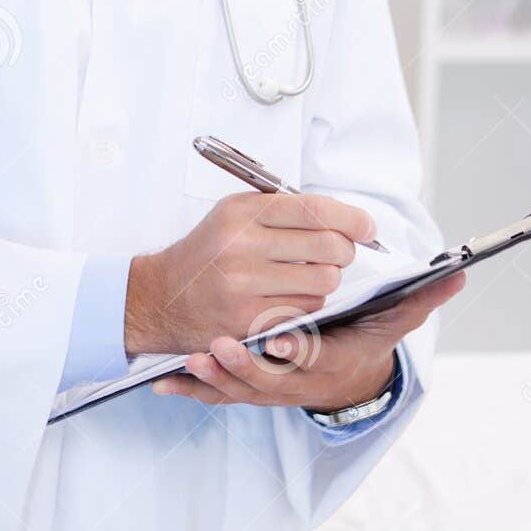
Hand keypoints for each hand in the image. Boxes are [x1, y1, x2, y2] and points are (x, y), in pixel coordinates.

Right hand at [124, 186, 378, 356]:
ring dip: (326, 280)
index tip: (367, 228)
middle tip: (339, 253)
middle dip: (344, 251)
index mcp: (242, 212)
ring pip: (323, 282)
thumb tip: (344, 218)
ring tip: (307, 275)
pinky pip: (306, 310)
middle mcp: (241, 245)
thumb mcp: (234, 213)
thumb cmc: (209, 251)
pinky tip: (289, 297)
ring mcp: (244, 286)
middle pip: (328, 247)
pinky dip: (307, 304)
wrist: (163, 297)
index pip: (315, 210)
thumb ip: (283, 210)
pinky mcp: (248, 321)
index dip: (351, 219)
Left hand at [150, 271, 465, 411]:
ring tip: (188, 360)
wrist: (345, 380)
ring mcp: (269, 389)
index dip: (297, 353)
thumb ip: (420, 298)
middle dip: (241, 369)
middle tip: (215, 348)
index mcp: (330, 362)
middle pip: (266, 382)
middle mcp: (297, 382)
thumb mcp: (393, 323)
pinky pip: (216, 396)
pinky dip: (191, 391)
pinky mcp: (246, 389)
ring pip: (238, 392)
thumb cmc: (363, 342)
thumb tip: (458, 275)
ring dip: (212, 380)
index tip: (279, 340)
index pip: (314, 359)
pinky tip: (164, 383)